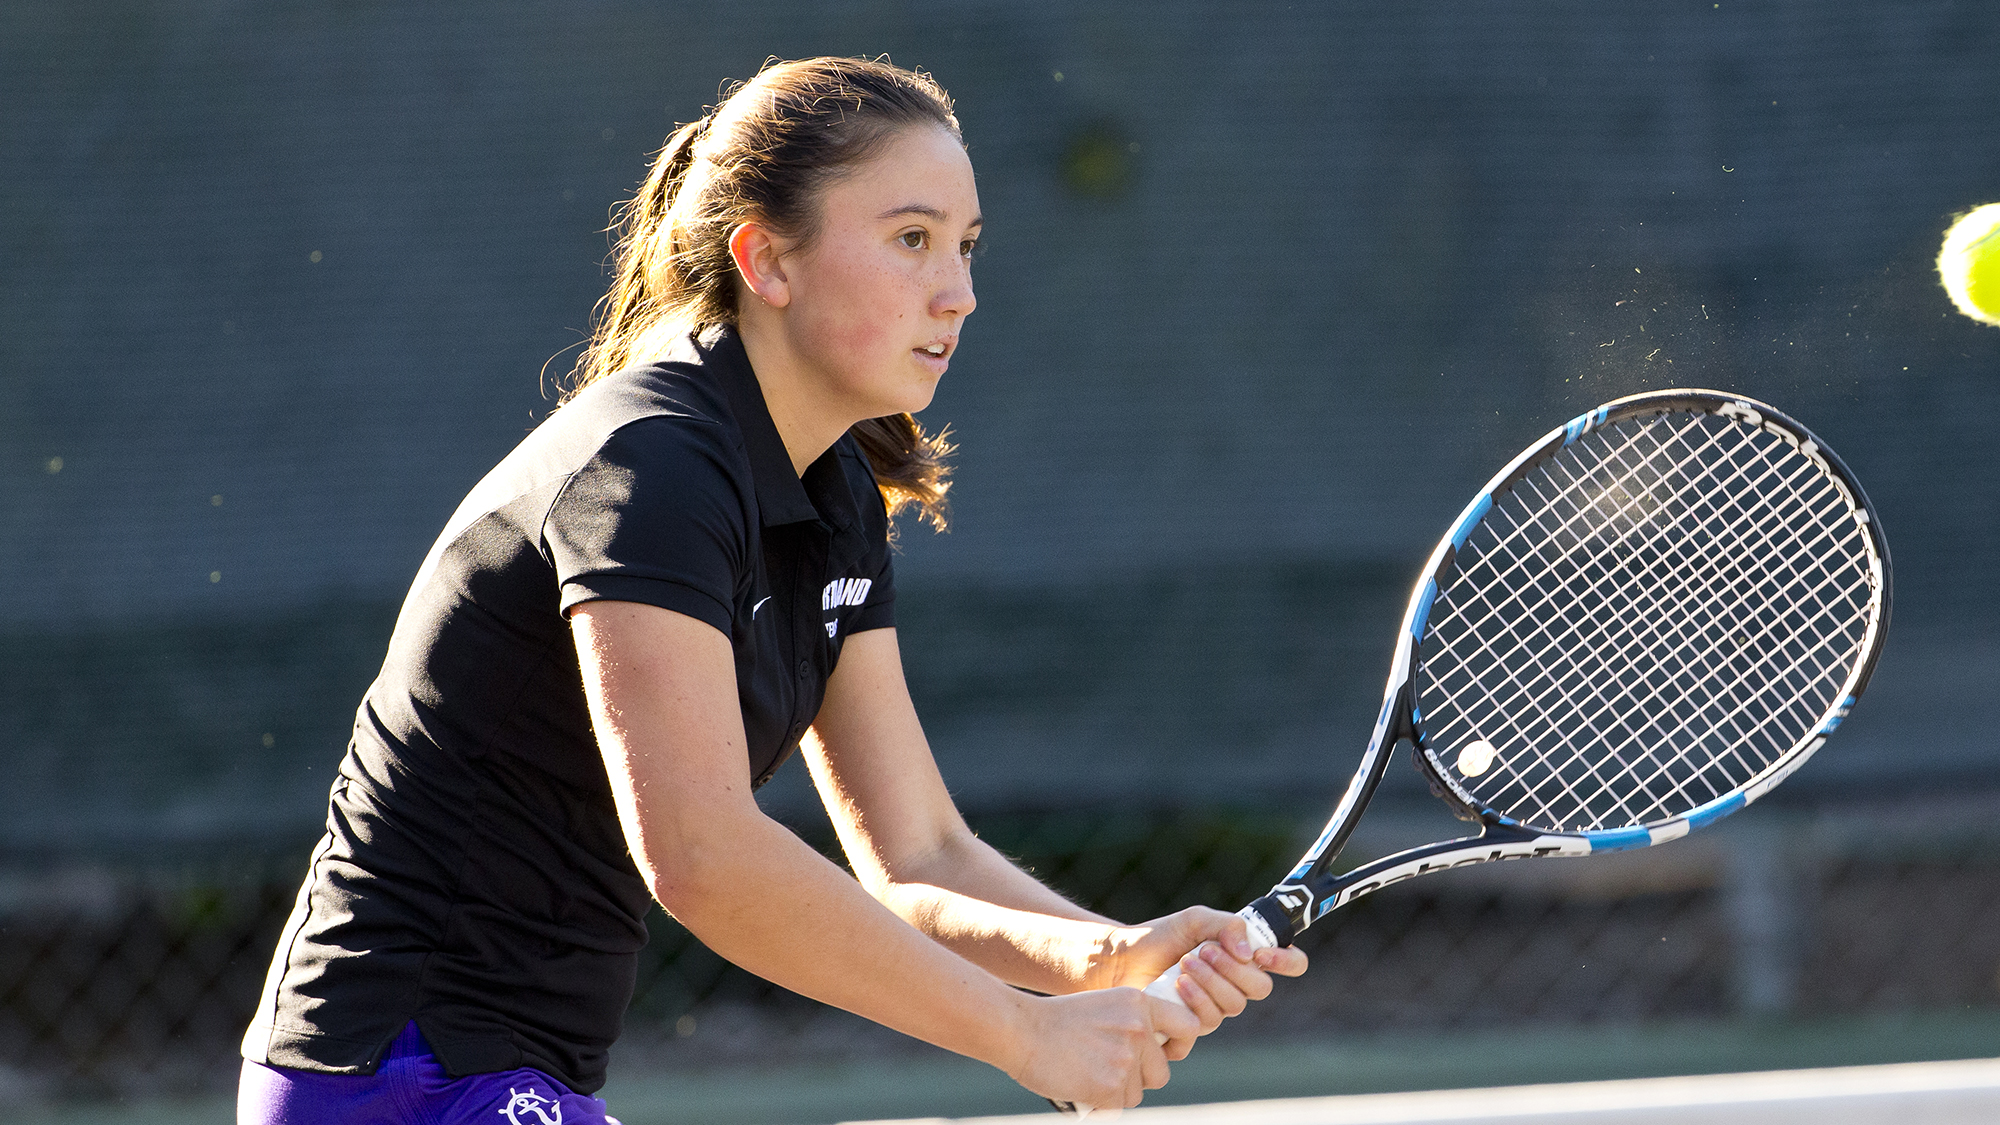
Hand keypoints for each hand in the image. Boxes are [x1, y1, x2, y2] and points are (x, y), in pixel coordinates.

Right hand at [1006, 987, 1199, 1111]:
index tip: (1165, 1052)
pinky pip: (1117, 1107)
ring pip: (1137, 1092)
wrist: (1020, 1029)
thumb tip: (1154, 1053)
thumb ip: (1133, 1024)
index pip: (1188, 1026)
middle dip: (1140, 1078)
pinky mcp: (1111, 1086)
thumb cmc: (1056, 1021)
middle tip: (1109, 1069)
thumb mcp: (1104, 1006)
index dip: (1179, 1044)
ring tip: (1088, 1072)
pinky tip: (1080, 1084)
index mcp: (1139, 1003)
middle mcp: (1139, 1028)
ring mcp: (1126, 1058)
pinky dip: (1100, 1104)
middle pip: (1160, 1072)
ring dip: (1117, 1091)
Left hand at [1102, 907, 1308, 1058]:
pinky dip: (1192, 1005)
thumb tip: (1250, 952)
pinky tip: (1176, 988)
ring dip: (1209, 983)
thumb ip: (1227, 925)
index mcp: (1245, 958)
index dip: (1287, 961)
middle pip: (1259, 989)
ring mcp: (1215, 1008)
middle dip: (1233, 970)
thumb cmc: (1161, 936)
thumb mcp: (1195, 918)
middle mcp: (1236, 986)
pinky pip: (1205, 1026)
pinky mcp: (1191, 1027)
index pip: (1290, 963)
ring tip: (1183, 965)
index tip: (1261, 954)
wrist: (1123, 958)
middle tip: (1203, 951)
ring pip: (1233, 1006)